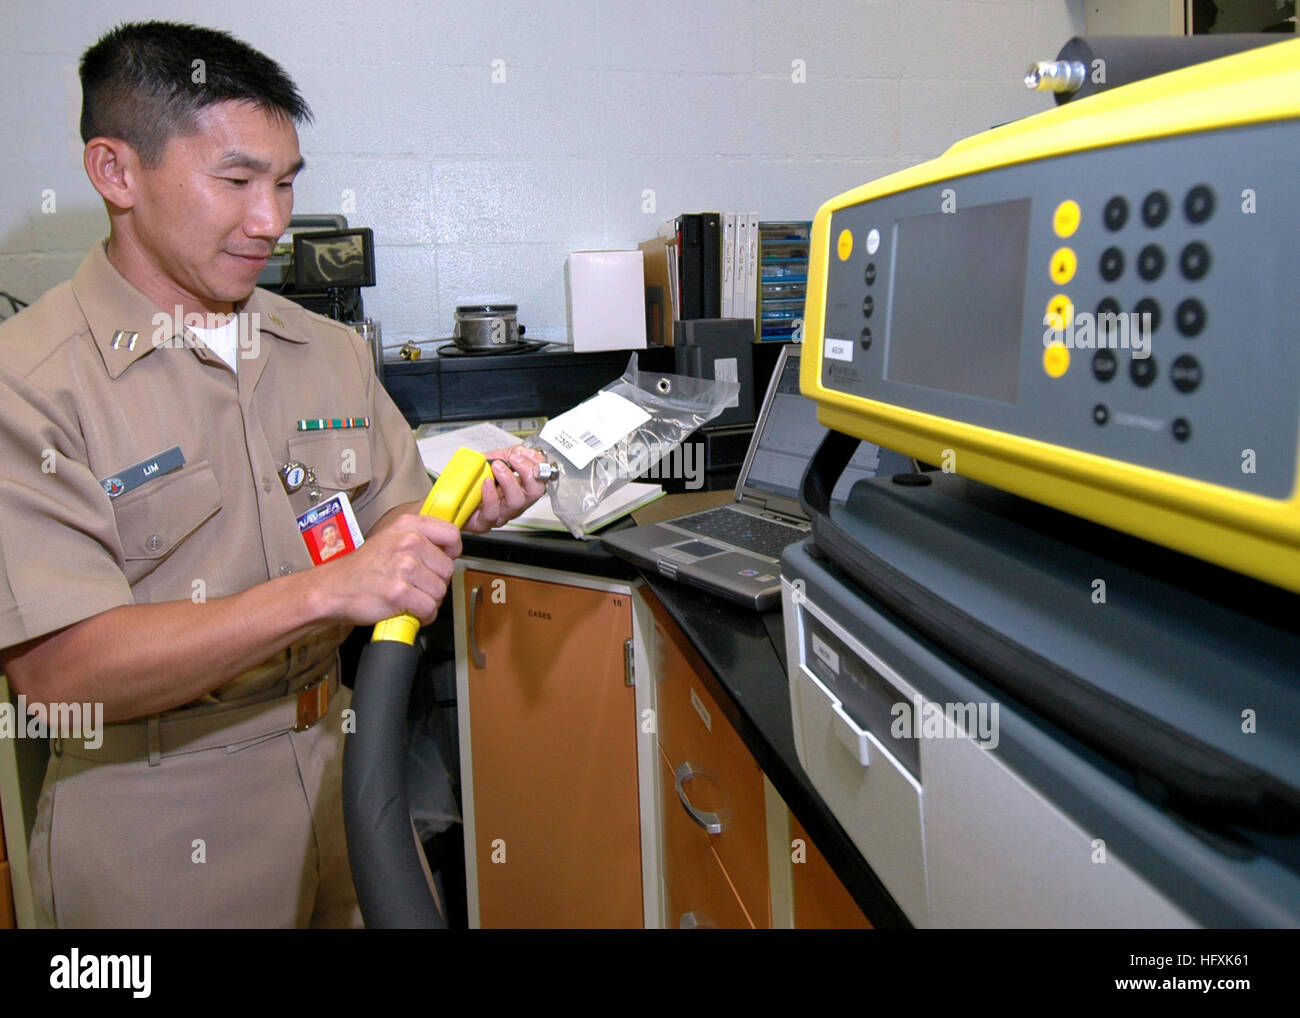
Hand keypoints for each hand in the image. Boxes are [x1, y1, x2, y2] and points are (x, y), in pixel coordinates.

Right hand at [314, 513, 461, 625]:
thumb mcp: (390, 538)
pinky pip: (429, 609)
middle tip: (416, 585)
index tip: (442, 559)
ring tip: (409, 597)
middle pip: (447, 569)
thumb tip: (448, 549)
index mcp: (408, 525)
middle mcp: (408, 542)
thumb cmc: (362, 568)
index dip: (452, 552)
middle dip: (435, 582)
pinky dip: (421, 615)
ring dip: (428, 600)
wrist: (333, 589)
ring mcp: (404, 567)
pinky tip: (407, 609)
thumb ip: (419, 538)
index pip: (451, 534)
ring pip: (440, 591)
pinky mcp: (399, 592)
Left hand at [462, 445, 548, 532]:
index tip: (526, 454)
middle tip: (515, 460)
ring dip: (508, 480)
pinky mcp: (485, 522)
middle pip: (534, 492)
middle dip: (527, 472)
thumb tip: (522, 450)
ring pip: (515, 502)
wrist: (454, 496)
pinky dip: (490, 495)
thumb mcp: (494, 460)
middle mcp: (515, 503)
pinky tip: (486, 483)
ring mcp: (502, 514)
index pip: (541, 478)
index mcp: (522, 488)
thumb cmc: (475, 481)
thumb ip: (511, 454)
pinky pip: (492, 512)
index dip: (538, 466)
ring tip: (497, 466)